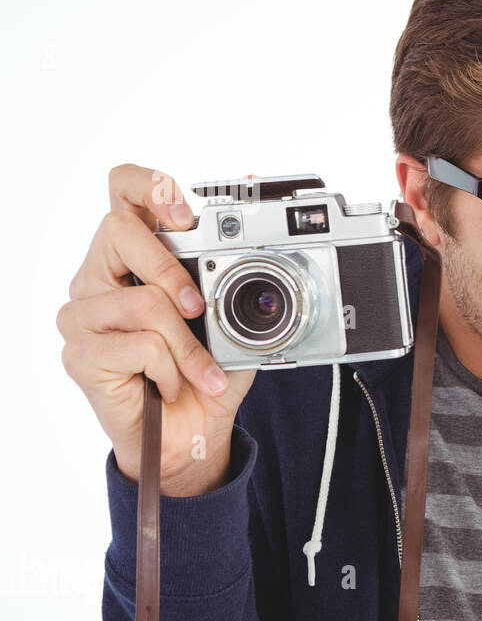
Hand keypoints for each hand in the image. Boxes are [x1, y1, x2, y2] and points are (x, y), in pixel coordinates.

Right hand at [58, 165, 257, 495]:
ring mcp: (81, 315)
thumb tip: (263, 232)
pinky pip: (139, 345)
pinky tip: (166, 385)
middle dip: (171, 270)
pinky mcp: (79, 353)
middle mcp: (98, 276)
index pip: (122, 190)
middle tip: (197, 307)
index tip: (184, 212)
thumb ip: (238, 275)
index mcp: (132, 256)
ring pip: (143, 300)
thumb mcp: (234, 320)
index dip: (149, 186)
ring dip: (186, 345)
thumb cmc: (206, 372)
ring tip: (194, 371)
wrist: (191, 434)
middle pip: (118, 230)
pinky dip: (171, 370)